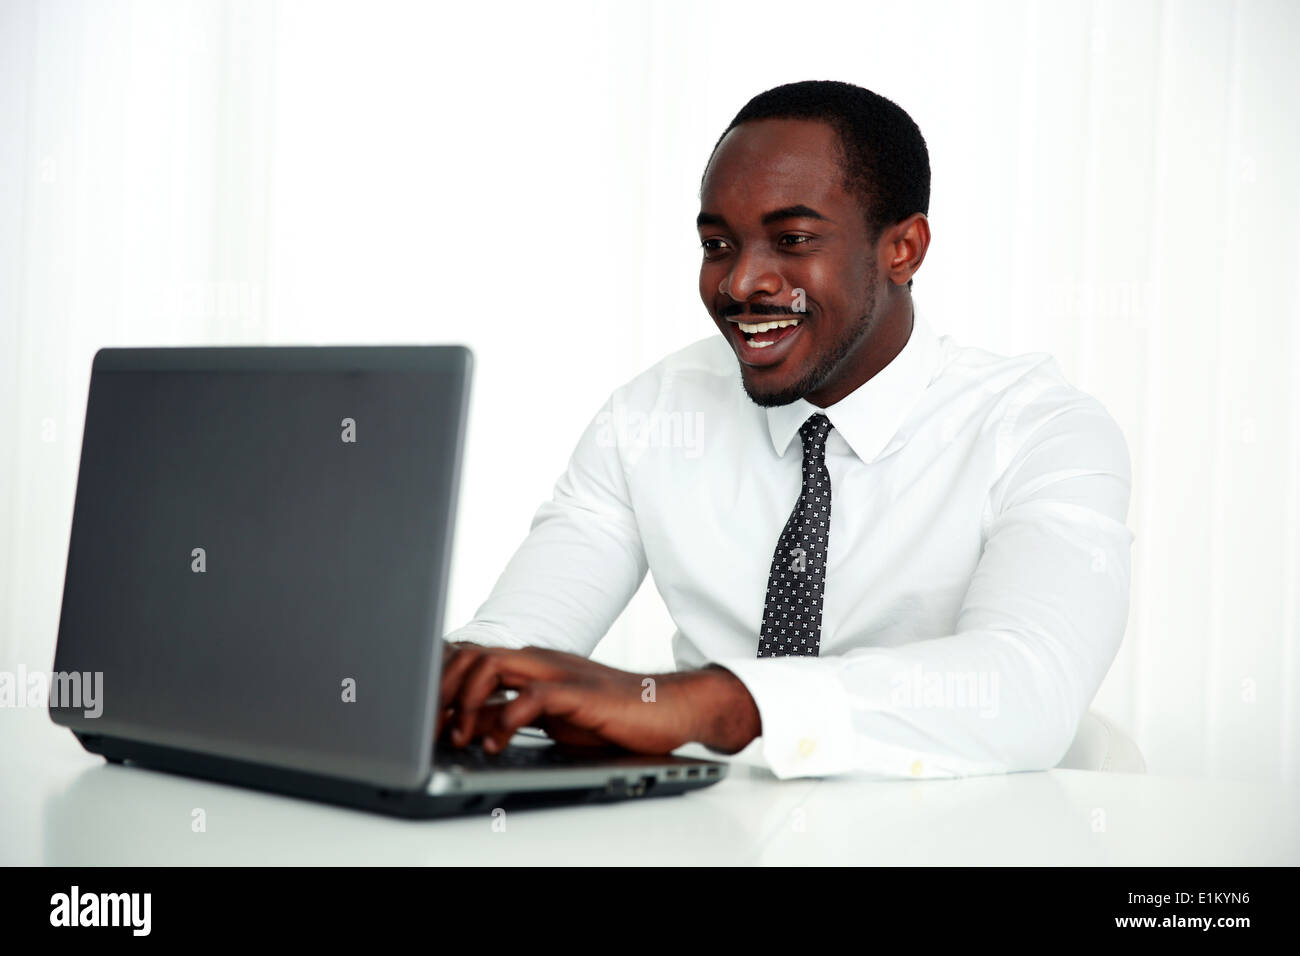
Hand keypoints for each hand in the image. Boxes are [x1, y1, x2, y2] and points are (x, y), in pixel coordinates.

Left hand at [436, 643, 760, 754]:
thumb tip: (463, 724)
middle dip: (441, 689)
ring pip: (491, 664)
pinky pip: (530, 695)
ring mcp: (557, 671)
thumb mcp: (546, 717)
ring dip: (465, 701)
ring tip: (461, 736)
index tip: (419, 716)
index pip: (469, 656)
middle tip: (433, 729)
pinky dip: (504, 718)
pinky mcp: (577, 692)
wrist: (666, 707)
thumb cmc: (610, 713)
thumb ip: (505, 714)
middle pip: (471, 653)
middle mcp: (538, 659)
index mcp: (529, 662)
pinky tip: (495, 742)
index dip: (437, 681)